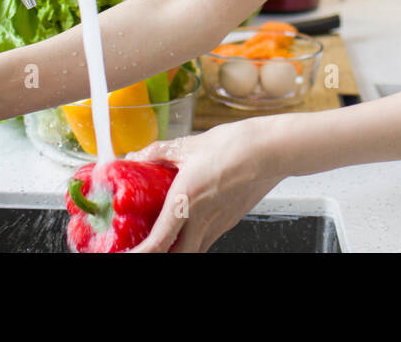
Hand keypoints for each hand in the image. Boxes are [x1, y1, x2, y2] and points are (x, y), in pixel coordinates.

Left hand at [124, 119, 285, 252]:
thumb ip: (158, 153)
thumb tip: (137, 156)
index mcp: (185, 201)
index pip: (157, 243)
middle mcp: (202, 220)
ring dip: (179, 248)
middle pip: (179, 255)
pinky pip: (209, 237)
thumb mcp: (188, 145)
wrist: (272, 149)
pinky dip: (195, 236)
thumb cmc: (235, 146)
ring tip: (167, 237)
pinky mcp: (231, 219)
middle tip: (148, 246)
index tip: (128, 252)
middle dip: (162, 254)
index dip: (140, 253)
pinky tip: (192, 221)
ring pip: (195, 249)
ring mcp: (220, 223)